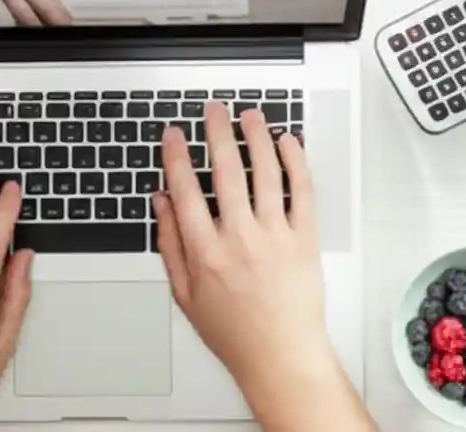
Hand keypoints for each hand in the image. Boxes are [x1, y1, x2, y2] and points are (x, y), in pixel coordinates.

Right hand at [153, 104, 373, 430]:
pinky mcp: (304, 239)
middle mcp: (240, 238)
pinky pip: (301, 191)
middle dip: (216, 133)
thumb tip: (161, 203)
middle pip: (225, 171)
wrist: (280, 355)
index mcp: (206, 252)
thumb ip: (170, 244)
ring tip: (250, 116)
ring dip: (255, 137)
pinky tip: (288, 142)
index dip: (176, 156)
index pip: (185, 190)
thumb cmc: (233, 331)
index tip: (174, 134)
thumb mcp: (185, 293)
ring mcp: (275, 236)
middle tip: (213, 110)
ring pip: (264, 172)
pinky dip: (295, 162)